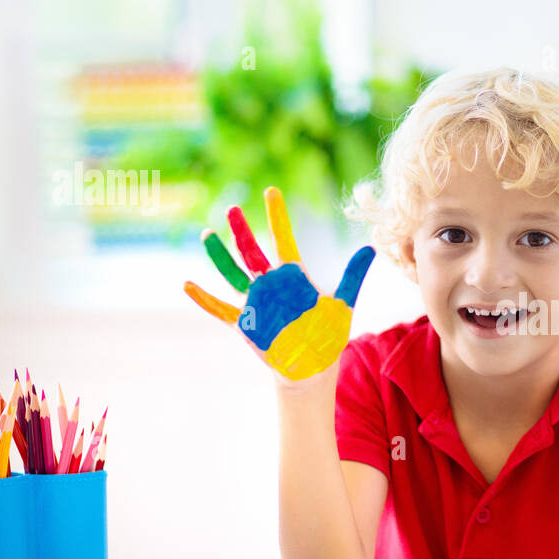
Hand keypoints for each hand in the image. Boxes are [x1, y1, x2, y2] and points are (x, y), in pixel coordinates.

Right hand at [184, 186, 374, 382]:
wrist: (314, 367)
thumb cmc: (327, 335)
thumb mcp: (344, 304)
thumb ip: (353, 275)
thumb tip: (370, 247)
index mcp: (294, 276)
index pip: (284, 240)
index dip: (277, 216)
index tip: (271, 191)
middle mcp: (271, 285)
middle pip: (253, 252)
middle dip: (243, 230)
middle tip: (233, 207)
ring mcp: (256, 302)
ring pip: (233, 273)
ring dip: (220, 256)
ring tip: (207, 234)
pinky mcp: (246, 323)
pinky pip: (220, 308)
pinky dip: (204, 298)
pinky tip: (188, 284)